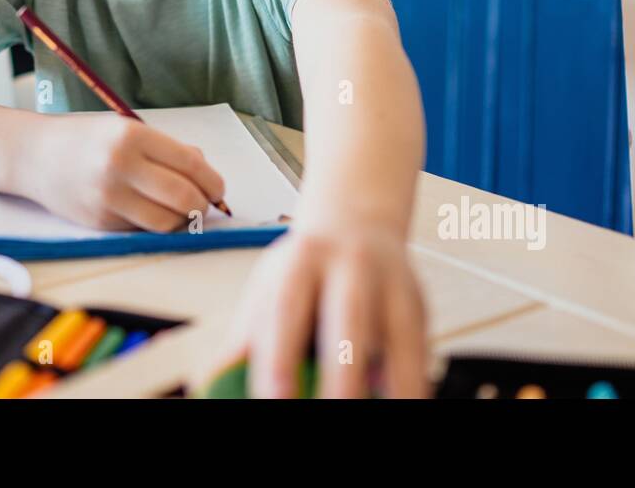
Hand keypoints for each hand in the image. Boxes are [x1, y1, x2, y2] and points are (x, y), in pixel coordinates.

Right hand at [24, 112, 225, 231]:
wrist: (35, 156)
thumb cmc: (87, 140)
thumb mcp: (126, 129)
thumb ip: (167, 149)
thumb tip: (205, 171)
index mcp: (131, 136)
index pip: (189, 164)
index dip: (212, 180)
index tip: (218, 188)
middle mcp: (119, 167)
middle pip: (183, 197)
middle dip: (202, 204)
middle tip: (204, 203)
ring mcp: (108, 198)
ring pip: (167, 222)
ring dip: (183, 220)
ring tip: (182, 211)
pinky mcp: (100, 223)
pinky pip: (143, 229)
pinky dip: (155, 224)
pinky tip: (151, 211)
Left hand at [216, 222, 428, 397]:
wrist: (356, 223)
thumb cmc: (303, 272)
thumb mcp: (268, 292)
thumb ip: (245, 341)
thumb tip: (214, 386)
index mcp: (301, 262)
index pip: (287, 310)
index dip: (280, 358)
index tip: (275, 398)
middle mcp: (351, 267)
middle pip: (350, 322)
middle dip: (343, 375)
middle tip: (334, 410)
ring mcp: (392, 285)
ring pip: (398, 339)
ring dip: (393, 384)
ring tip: (383, 410)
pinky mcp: (419, 308)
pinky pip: (419, 354)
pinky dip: (412, 385)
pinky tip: (401, 401)